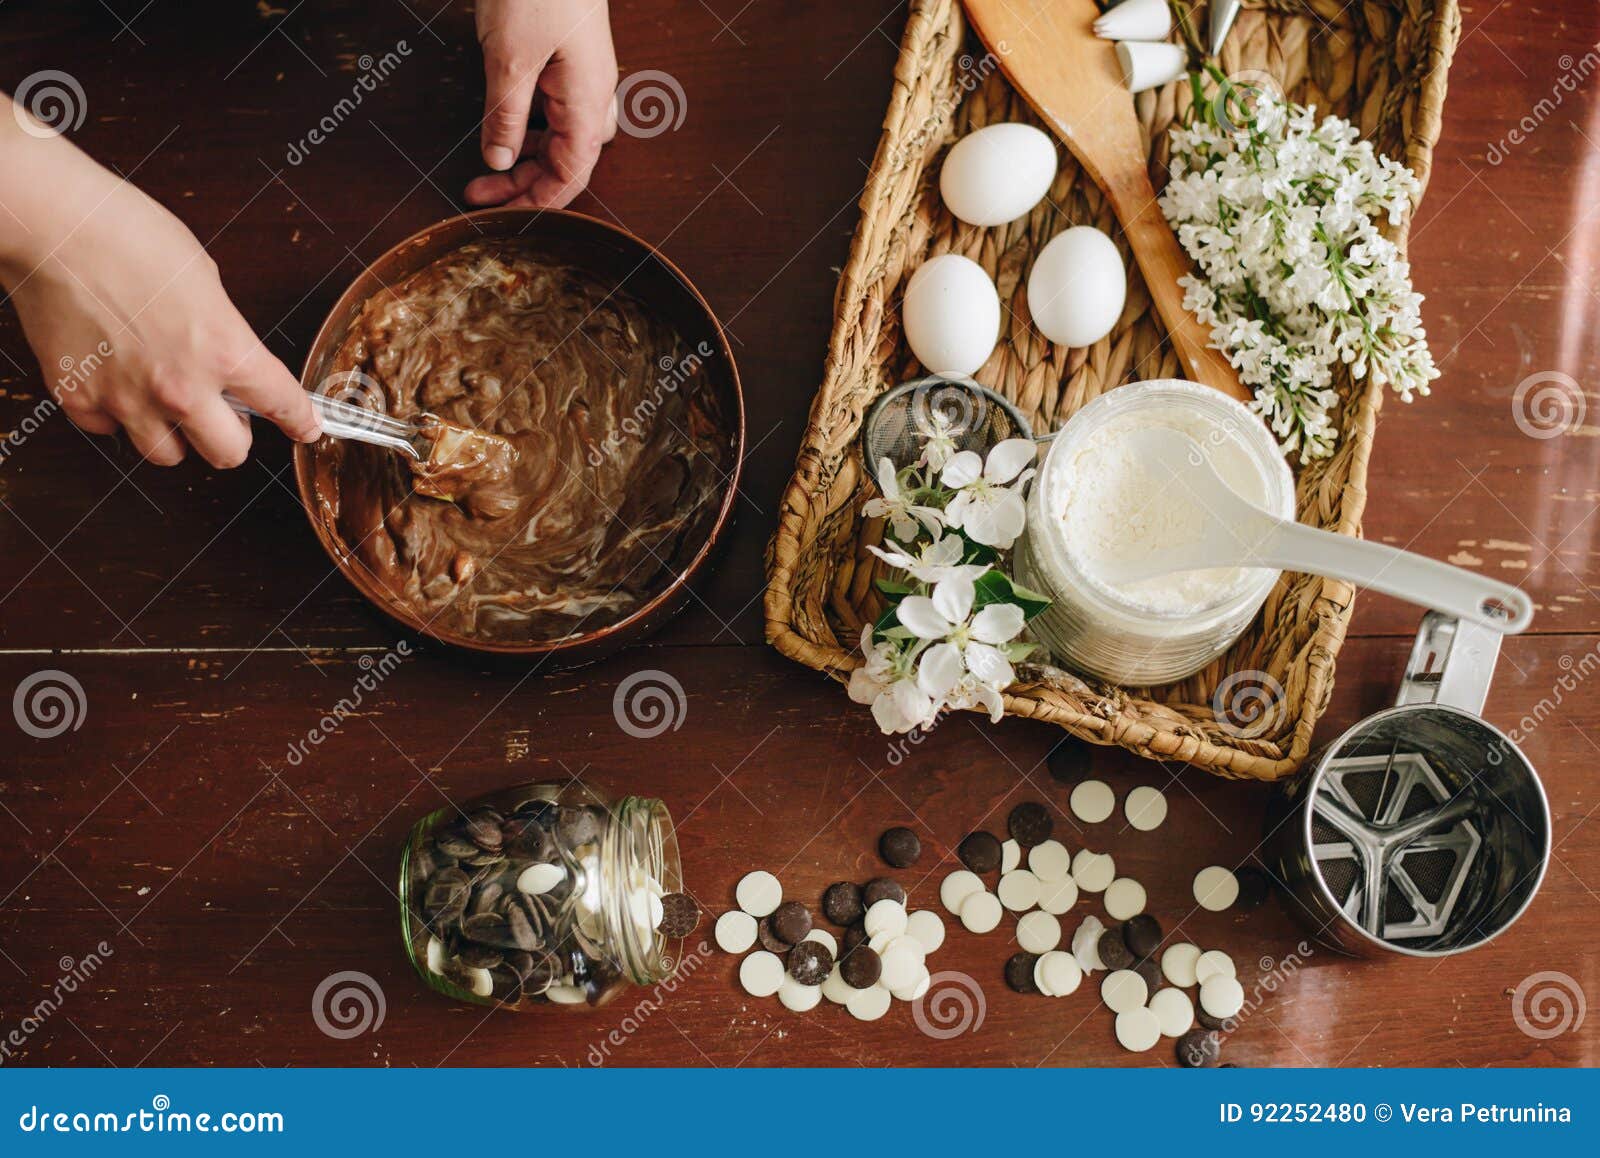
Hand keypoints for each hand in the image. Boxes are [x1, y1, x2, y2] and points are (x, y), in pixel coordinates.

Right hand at [0, 114, 317, 468]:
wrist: (54, 225)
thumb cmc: (128, 235)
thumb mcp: (205, 280)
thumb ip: (222, 331)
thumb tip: (226, 359)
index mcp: (224, 350)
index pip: (282, 403)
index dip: (301, 420)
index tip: (306, 428)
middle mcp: (181, 387)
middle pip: (228, 454)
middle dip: (232, 437)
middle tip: (223, 415)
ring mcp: (127, 399)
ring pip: (168, 456)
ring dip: (174, 434)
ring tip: (163, 399)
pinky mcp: (80, 399)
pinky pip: (109, 430)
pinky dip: (115, 415)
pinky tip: (113, 381)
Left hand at [464, 0, 618, 209]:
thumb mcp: (509, 58)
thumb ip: (504, 116)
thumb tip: (497, 161)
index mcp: (587, 102)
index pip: (570, 176)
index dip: (536, 203)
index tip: (499, 214)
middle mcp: (593, 95)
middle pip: (566, 161)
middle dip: (524, 184)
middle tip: (479, 193)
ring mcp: (584, 76)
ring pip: (563, 137)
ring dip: (528, 157)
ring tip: (490, 165)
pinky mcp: (569, 59)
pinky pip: (557, 109)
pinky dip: (532, 128)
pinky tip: (508, 125)